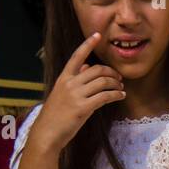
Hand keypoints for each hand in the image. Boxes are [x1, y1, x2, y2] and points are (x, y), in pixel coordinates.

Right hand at [28, 32, 124, 150]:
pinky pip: (105, 96)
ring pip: (103, 82)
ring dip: (116, 83)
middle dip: (111, 72)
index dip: (88, 44)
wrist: (47, 133)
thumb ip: (75, 79)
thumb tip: (88, 66)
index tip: (97, 35)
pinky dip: (116, 94)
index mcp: (63, 78)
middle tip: (119, 78)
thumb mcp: (62, 93)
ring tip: (121, 88)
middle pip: (97, 70)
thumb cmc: (55, 115)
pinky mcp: (83, 108)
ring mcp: (76, 95)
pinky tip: (120, 96)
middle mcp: (70, 83)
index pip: (77, 56)